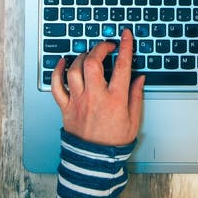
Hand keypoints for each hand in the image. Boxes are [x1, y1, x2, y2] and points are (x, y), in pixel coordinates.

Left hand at [51, 28, 144, 146]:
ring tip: (90, 55)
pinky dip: (57, 71)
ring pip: (75, 70)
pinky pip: (57, 85)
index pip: (121, 66)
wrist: (94, 161)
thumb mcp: (133, 120)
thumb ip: (136, 96)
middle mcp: (95, 97)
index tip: (126, 35)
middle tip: (107, 45)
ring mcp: (78, 101)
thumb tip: (140, 77)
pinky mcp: (66, 107)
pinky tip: (63, 62)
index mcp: (115, 99)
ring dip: (83, 57)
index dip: (125, 46)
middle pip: (93, 62)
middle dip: (100, 47)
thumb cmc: (114, 142)